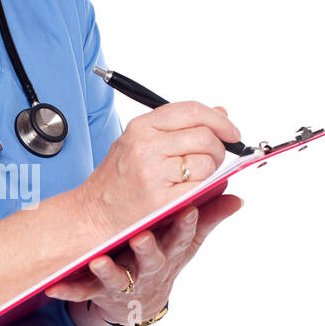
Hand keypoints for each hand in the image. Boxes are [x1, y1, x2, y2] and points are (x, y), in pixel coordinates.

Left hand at [45, 190, 243, 324]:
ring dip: (109, 270)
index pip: (182, 235)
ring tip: (99, 261)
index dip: (186, 223)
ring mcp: (125, 279)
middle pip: (152, 258)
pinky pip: (83, 291)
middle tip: (142, 236)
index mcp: (171, 248)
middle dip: (148, 249)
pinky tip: (55, 287)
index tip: (188, 209)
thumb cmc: (164, 257)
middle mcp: (149, 265)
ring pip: (118, 277)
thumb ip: (209, 217)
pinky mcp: (100, 290)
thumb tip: (236, 197)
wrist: (138, 299)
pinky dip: (70, 290)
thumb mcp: (188, 242)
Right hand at [77, 100, 242, 239]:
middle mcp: (146, 145)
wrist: (93, 214)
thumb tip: (220, 112)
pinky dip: (202, 190)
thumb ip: (179, 127)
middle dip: (218, 150)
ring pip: (207, 162)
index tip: (231, 132)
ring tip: (190, 180)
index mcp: (141, 127)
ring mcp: (153, 172)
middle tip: (211, 161)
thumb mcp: (140, 142)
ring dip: (209, 173)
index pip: (192, 110)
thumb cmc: (117, 180)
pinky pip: (201, 187)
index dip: (218, 120)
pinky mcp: (161, 199)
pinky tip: (185, 194)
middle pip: (205, 136)